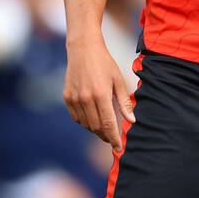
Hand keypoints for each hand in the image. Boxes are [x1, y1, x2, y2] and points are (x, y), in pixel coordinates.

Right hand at [64, 36, 133, 151]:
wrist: (83, 49)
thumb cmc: (105, 64)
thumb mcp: (119, 81)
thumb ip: (124, 102)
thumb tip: (132, 121)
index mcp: (101, 94)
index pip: (108, 124)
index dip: (114, 138)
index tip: (118, 148)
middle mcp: (85, 98)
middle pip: (96, 127)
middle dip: (106, 136)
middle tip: (112, 139)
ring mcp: (74, 98)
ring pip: (86, 124)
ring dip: (96, 129)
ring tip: (104, 128)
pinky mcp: (67, 97)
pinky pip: (76, 117)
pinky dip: (85, 121)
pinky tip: (92, 117)